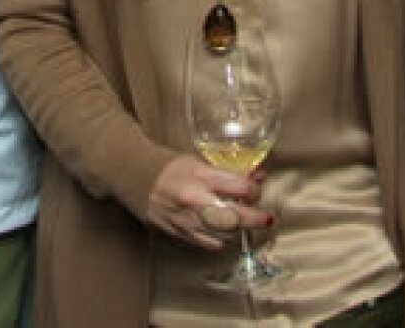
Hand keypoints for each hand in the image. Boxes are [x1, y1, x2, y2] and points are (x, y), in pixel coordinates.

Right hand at [146, 154, 271, 249]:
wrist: (137, 179)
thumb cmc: (167, 167)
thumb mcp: (197, 162)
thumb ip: (226, 173)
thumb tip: (255, 176)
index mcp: (199, 177)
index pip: (239, 187)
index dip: (254, 188)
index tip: (257, 186)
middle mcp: (195, 202)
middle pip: (236, 217)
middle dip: (256, 218)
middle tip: (268, 218)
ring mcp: (189, 222)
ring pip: (227, 234)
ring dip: (240, 228)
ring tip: (244, 219)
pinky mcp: (184, 235)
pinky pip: (213, 243)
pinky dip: (224, 238)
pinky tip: (225, 229)